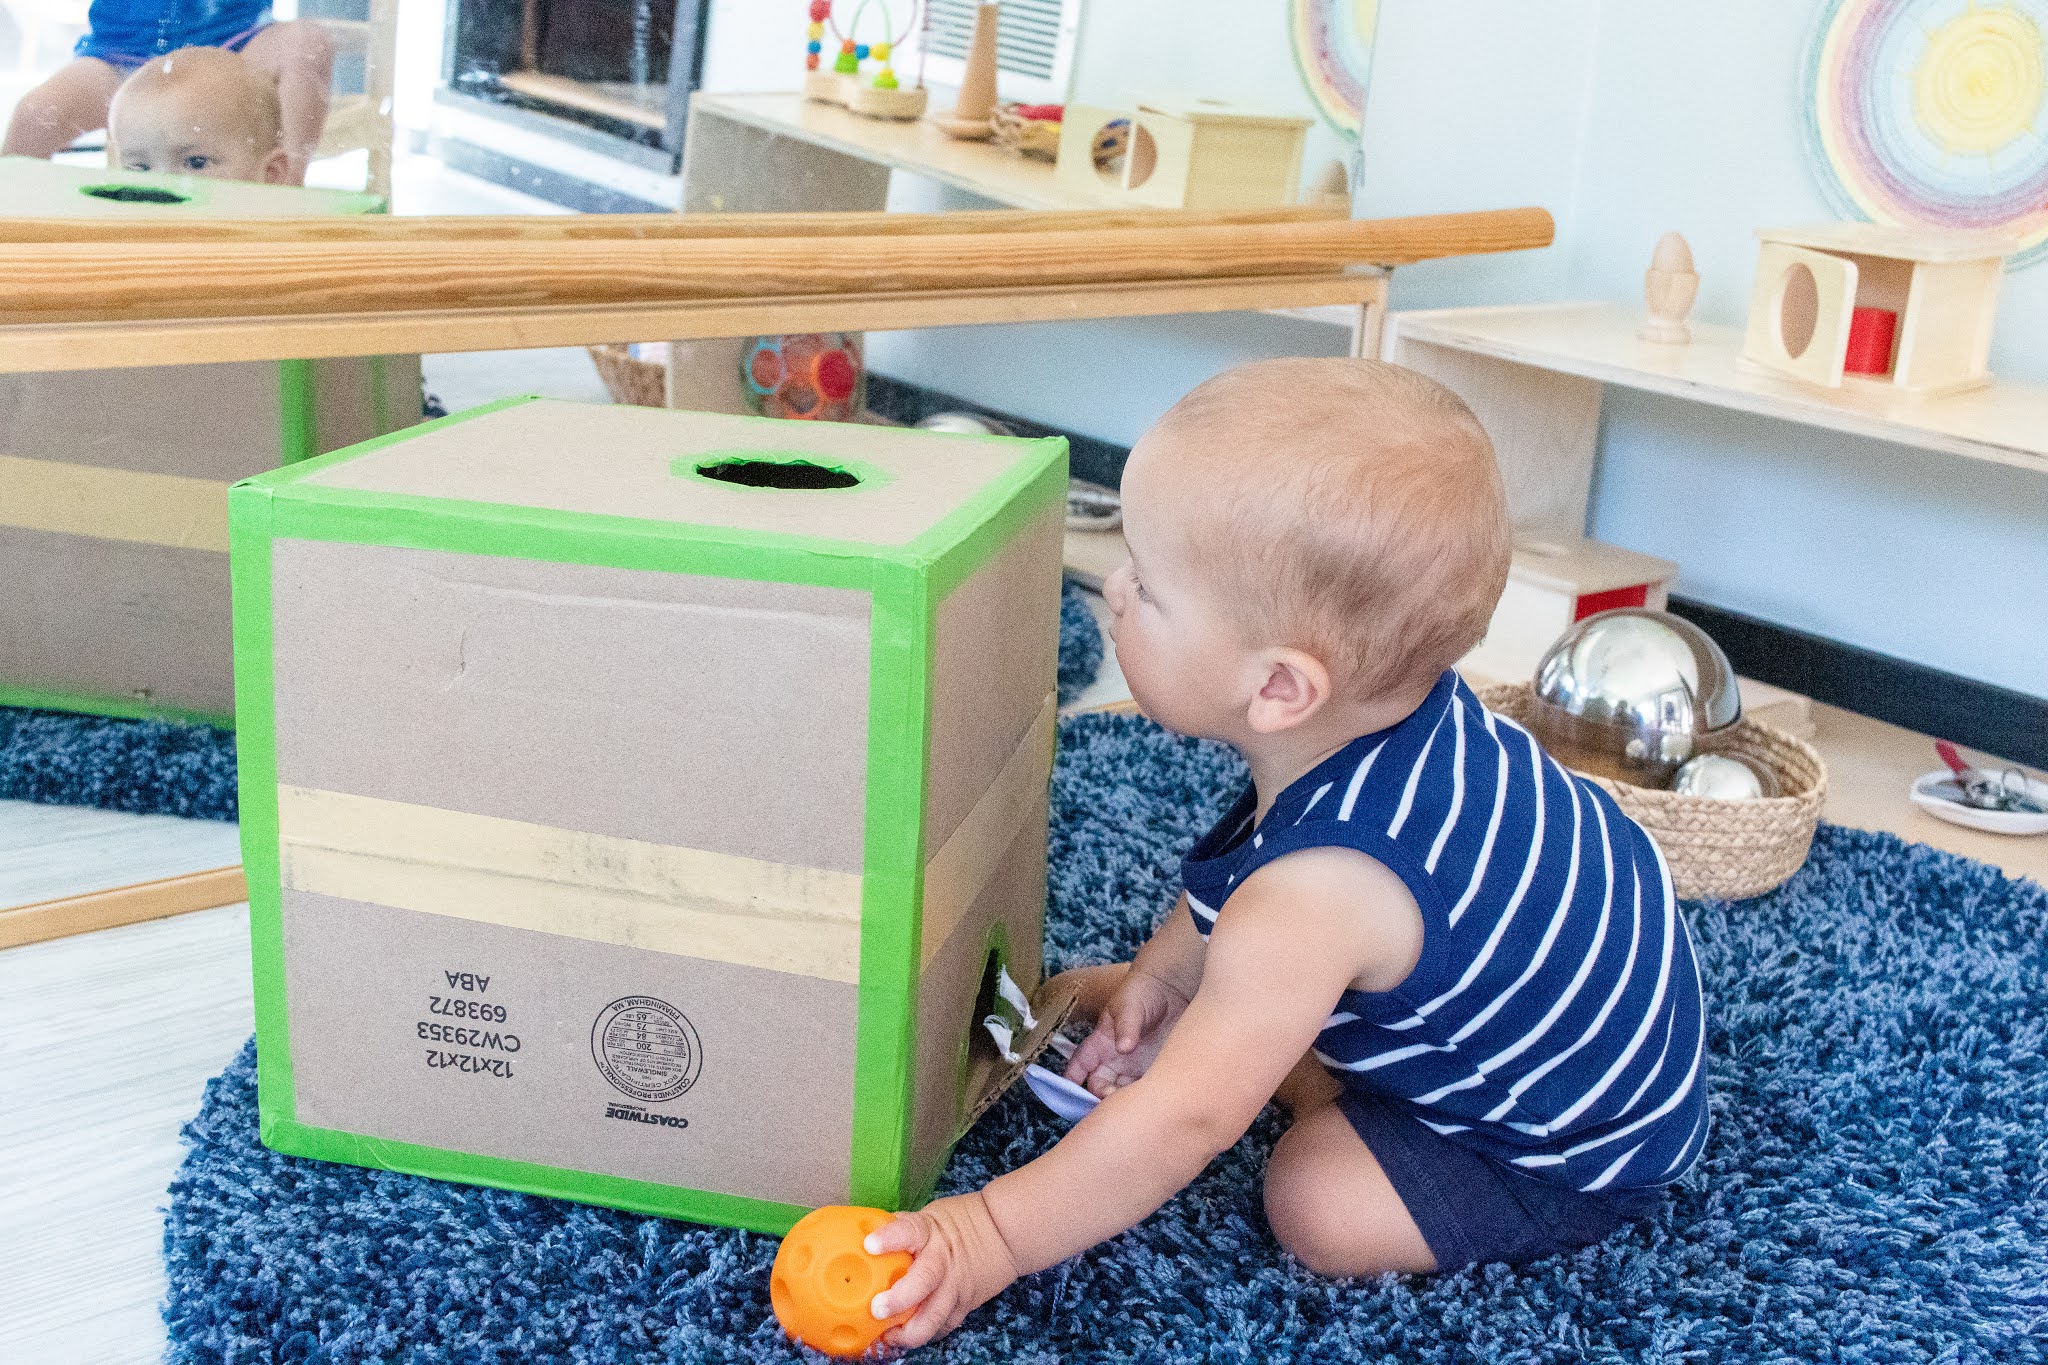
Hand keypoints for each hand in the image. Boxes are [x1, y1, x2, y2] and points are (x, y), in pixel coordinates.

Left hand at [864, 1192, 1020, 1349]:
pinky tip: (906, 1340)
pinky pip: (943, 1326)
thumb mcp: (930, 1215)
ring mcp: (955, 1286)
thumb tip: (865, 1234)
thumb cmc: (961, 1220)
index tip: (869, 1245)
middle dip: (899, 1299)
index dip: (889, 1239)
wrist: (1004, 1232)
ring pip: (935, 1315)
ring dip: (909, 1331)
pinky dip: (925, 1335)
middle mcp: (943, 1260)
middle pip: (923, 1281)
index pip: (908, 1232)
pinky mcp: (964, 1304)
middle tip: (876, 1309)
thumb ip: (902, 1228)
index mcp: (930, 1232)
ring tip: (888, 1338)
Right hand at [1063, 966, 1189, 1096]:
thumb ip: (1126, 1027)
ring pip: (1122, 1092)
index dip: (1072, 1078)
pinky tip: (1152, 1099)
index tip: (1071, 1091)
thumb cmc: (1143, 993)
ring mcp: (1135, 1067)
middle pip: (1100, 1085)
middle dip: (1101, 1097)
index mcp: (1101, 1043)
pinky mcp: (1155, 1070)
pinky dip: (1147, 1098)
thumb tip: (1123, 1048)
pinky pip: (1147, 1090)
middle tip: (1113, 1101)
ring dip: (1124, 1101)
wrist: (1173, 989)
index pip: (1080, 1064)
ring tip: (1134, 1103)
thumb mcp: (1130, 1007)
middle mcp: (1115, 1059)